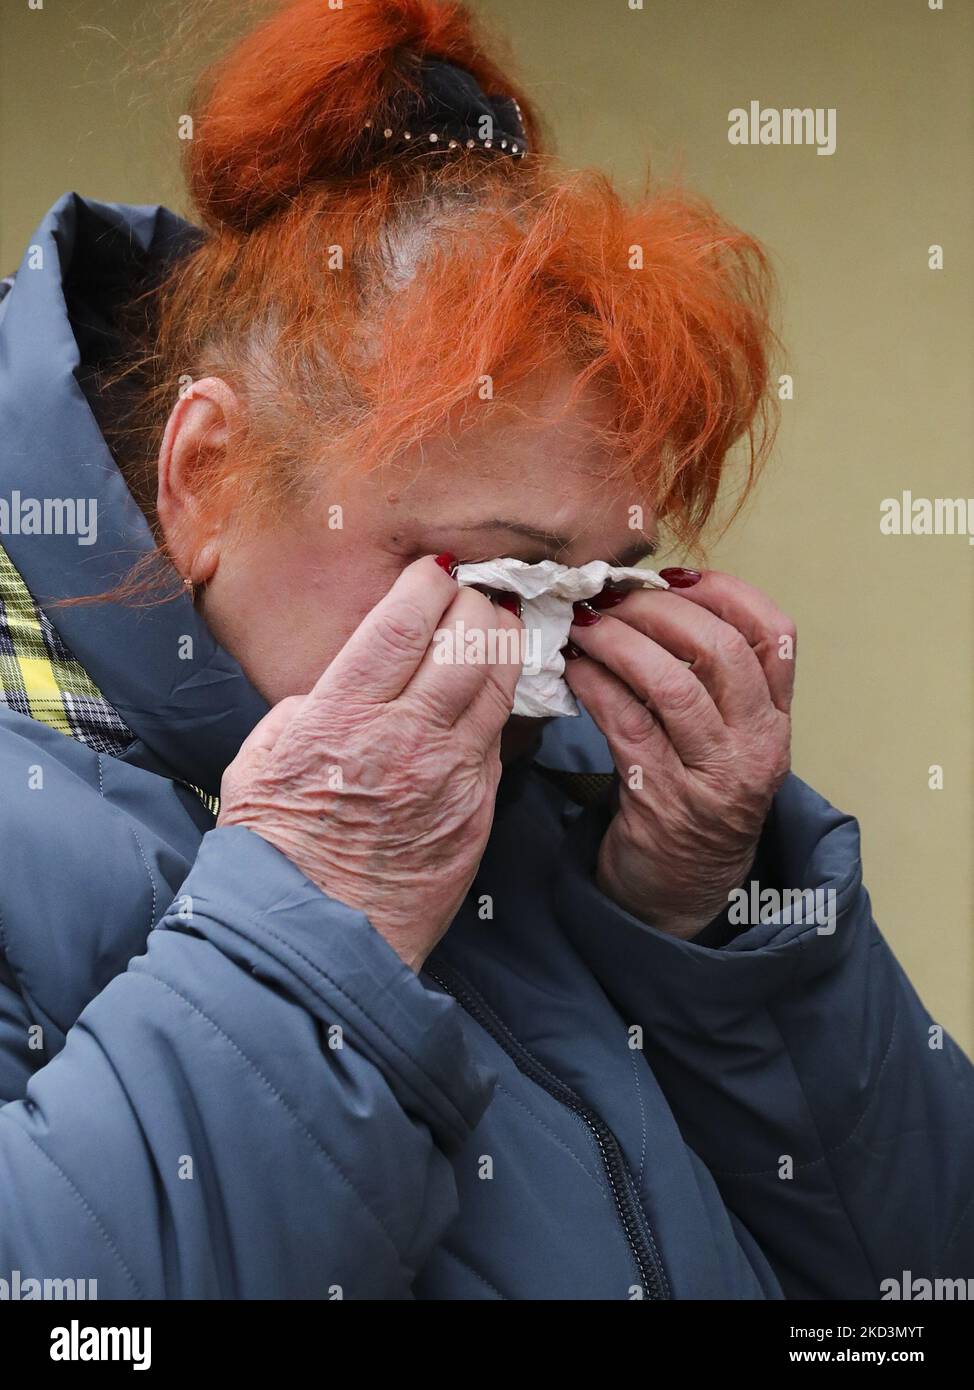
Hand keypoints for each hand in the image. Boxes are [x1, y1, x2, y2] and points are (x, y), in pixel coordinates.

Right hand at [218, 556, 523, 970]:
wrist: (316, 934)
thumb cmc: (277, 845)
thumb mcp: (265, 753)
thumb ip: (313, 703)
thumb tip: (350, 676)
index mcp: (343, 714)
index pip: (405, 622)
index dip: (429, 584)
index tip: (433, 573)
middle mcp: (405, 735)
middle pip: (468, 640)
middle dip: (475, 604)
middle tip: (470, 597)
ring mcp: (450, 772)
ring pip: (499, 681)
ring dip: (502, 644)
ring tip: (494, 628)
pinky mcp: (478, 807)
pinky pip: (500, 736)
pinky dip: (499, 702)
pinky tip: (490, 691)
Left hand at [564, 570, 794, 938]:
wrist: (682, 891)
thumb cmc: (696, 798)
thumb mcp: (725, 739)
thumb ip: (707, 680)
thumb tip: (650, 600)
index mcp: (776, 722)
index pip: (776, 636)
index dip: (726, 592)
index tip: (674, 576)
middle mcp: (756, 747)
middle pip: (722, 650)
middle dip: (659, 610)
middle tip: (612, 598)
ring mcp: (713, 778)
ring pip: (672, 684)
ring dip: (620, 643)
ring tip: (584, 627)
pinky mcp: (661, 801)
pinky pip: (625, 724)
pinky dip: (595, 685)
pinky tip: (574, 670)